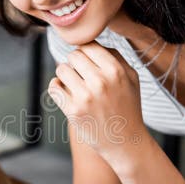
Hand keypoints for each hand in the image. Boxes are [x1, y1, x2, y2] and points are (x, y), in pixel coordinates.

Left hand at [48, 42, 145, 161]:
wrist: (126, 142)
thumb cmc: (128, 106)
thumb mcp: (131, 78)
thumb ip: (114, 56)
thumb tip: (89, 42)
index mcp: (115, 71)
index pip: (89, 45)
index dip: (86, 52)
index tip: (87, 62)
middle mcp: (100, 82)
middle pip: (73, 55)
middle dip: (75, 63)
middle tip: (81, 74)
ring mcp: (84, 97)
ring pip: (61, 69)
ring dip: (66, 75)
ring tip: (74, 84)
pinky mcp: (72, 111)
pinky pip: (54, 87)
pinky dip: (56, 87)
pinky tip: (65, 91)